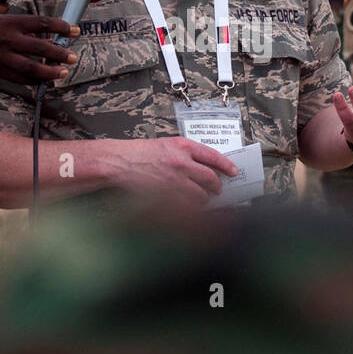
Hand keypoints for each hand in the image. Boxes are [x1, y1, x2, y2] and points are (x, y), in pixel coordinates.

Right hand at [0, 13, 79, 83]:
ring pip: (32, 67)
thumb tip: (44, 32)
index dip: (60, 27)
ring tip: (63, 73)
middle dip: (60, 53)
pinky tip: (44, 81)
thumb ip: (19, 25)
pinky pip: (20, 78)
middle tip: (73, 57)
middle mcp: (8, 38)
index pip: (41, 23)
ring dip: (50, 71)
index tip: (75, 30)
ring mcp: (2, 56)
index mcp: (10, 22)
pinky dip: (34, 81)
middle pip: (40, 47)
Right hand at [110, 137, 240, 207]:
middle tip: (218, 189)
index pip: (213, 156)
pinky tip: (189, 207)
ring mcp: (175, 180)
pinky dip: (190, 208)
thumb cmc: (139, 153)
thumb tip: (203, 167)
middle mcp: (182, 162)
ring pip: (200, 195)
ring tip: (202, 199)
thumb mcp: (165, 145)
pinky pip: (186, 205)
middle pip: (210, 177)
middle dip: (216, 186)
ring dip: (204, 199)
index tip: (232, 171)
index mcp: (182, 146)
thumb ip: (185, 154)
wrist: (120, 162)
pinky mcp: (167, 195)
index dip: (226, 165)